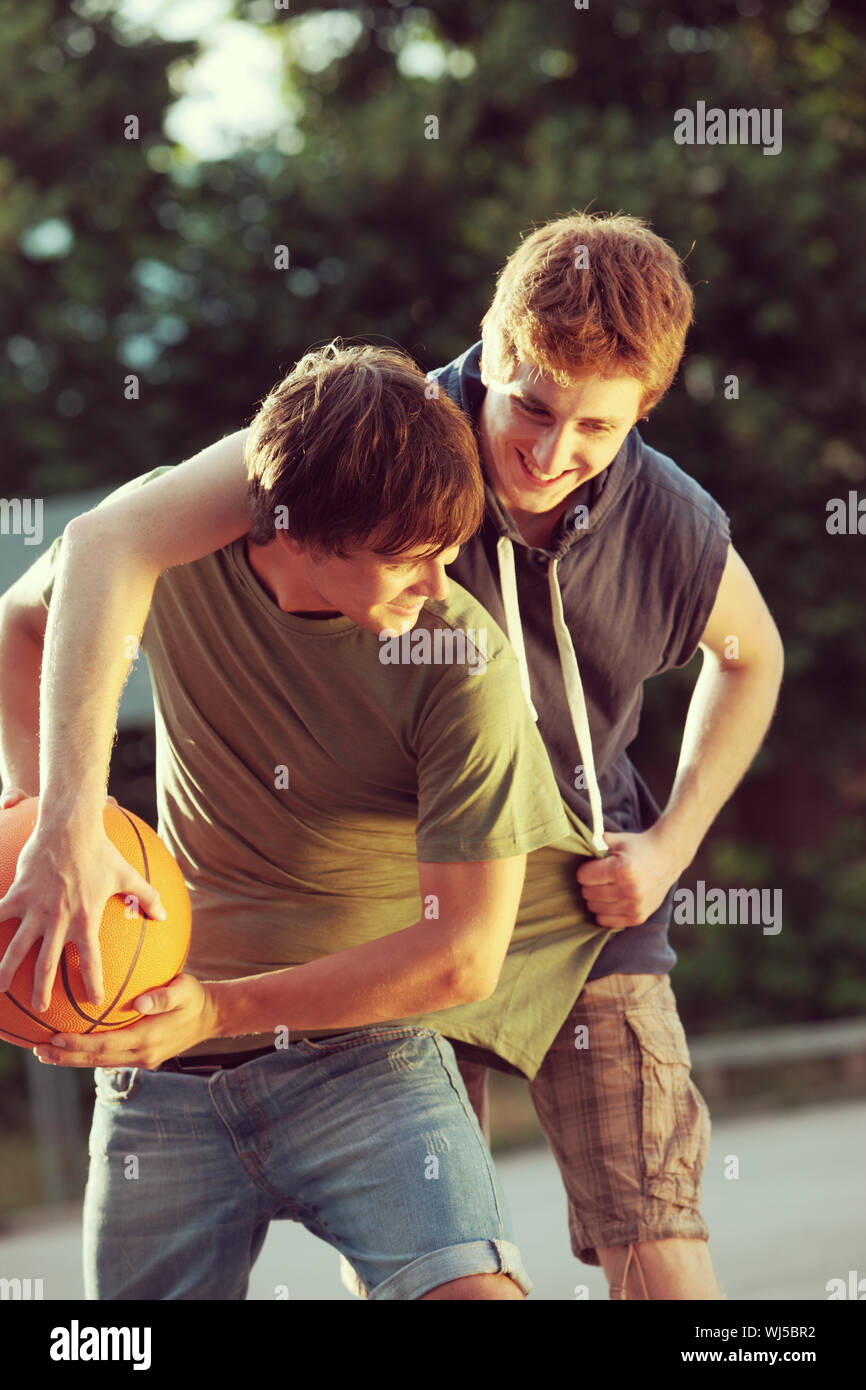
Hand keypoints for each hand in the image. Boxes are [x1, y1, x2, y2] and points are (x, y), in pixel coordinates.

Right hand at [0, 793, 165, 1011]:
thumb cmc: (100, 851)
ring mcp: (35, 909)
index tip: (95, 1001)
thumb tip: (165, 914)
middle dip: (42, 989)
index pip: (90, 958)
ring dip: (6, 971)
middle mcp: (58, 919)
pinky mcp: (18, 895)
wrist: (70, 827)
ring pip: (16, 948)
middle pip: (47, 964)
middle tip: (41, 1008)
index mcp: (85, 919)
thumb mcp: (127, 875)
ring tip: (0, 990)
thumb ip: (147, 896)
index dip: (92, 981)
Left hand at [32, 973, 219, 1068]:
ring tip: (45, 1053)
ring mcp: (142, 1059)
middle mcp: (143, 1054)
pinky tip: (70, 1048)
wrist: (211, 1016)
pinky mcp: (141, 1058)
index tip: (55, 1038)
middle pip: (97, 1059)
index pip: (107, 1044)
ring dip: (72, 1059)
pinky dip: (87, 1055)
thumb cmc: (195, 996)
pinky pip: (109, 1058)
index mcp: (149, 1038)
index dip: (79, 1044)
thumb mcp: (186, 989)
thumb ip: (165, 996)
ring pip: (100, 1063)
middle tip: (38, 1050)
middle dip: (66, 1056)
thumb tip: (141, 1003)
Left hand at [576, 827, 683, 928]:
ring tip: (607, 886)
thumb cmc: (638, 847)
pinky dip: (604, 911)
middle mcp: (630, 890)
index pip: (583, 877)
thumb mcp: (616, 840)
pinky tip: (612, 899)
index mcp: (623, 869)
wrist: (667, 857)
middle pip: (587, 894)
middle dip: (590, 884)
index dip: (585, 870)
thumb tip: (573, 847)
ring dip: (596, 898)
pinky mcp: (638, 918)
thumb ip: (593, 843)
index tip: (594, 866)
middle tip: (601, 877)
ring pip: (594, 908)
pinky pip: (605, 921)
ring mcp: (635, 906)